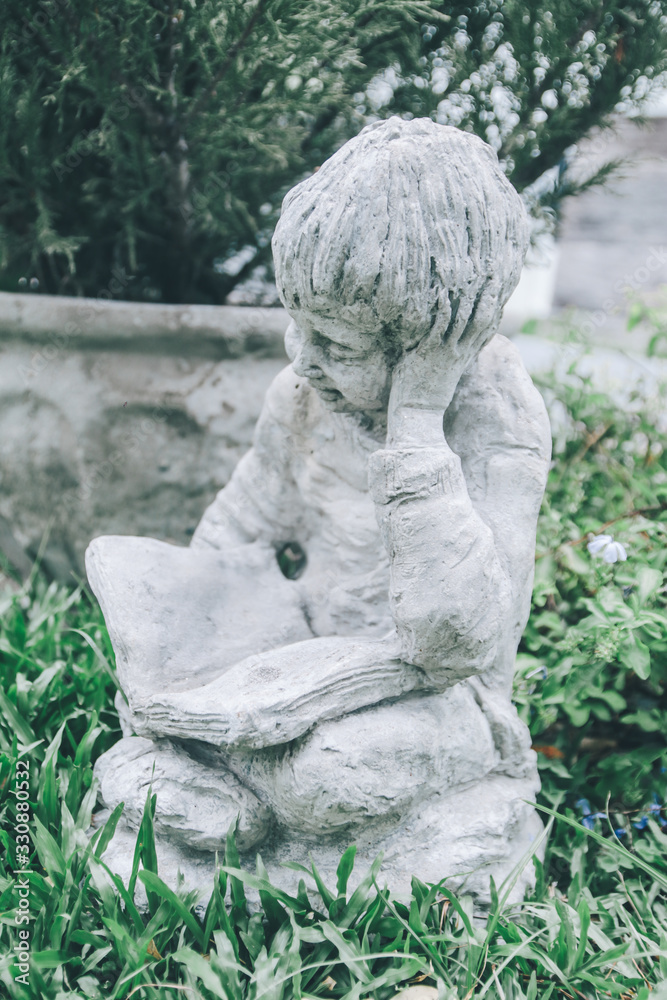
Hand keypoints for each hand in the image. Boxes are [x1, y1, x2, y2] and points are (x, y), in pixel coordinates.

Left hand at [387, 285, 496, 446]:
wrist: (417, 413)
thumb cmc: (425, 392)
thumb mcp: (443, 371)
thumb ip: (449, 355)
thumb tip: (448, 343)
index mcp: (464, 355)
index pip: (485, 327)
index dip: (493, 306)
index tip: (499, 288)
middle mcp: (459, 352)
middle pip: (480, 318)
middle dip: (487, 294)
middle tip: (493, 271)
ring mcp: (445, 351)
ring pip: (462, 319)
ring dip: (466, 295)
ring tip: (470, 272)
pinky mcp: (427, 352)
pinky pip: (438, 325)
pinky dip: (441, 307)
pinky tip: (441, 290)